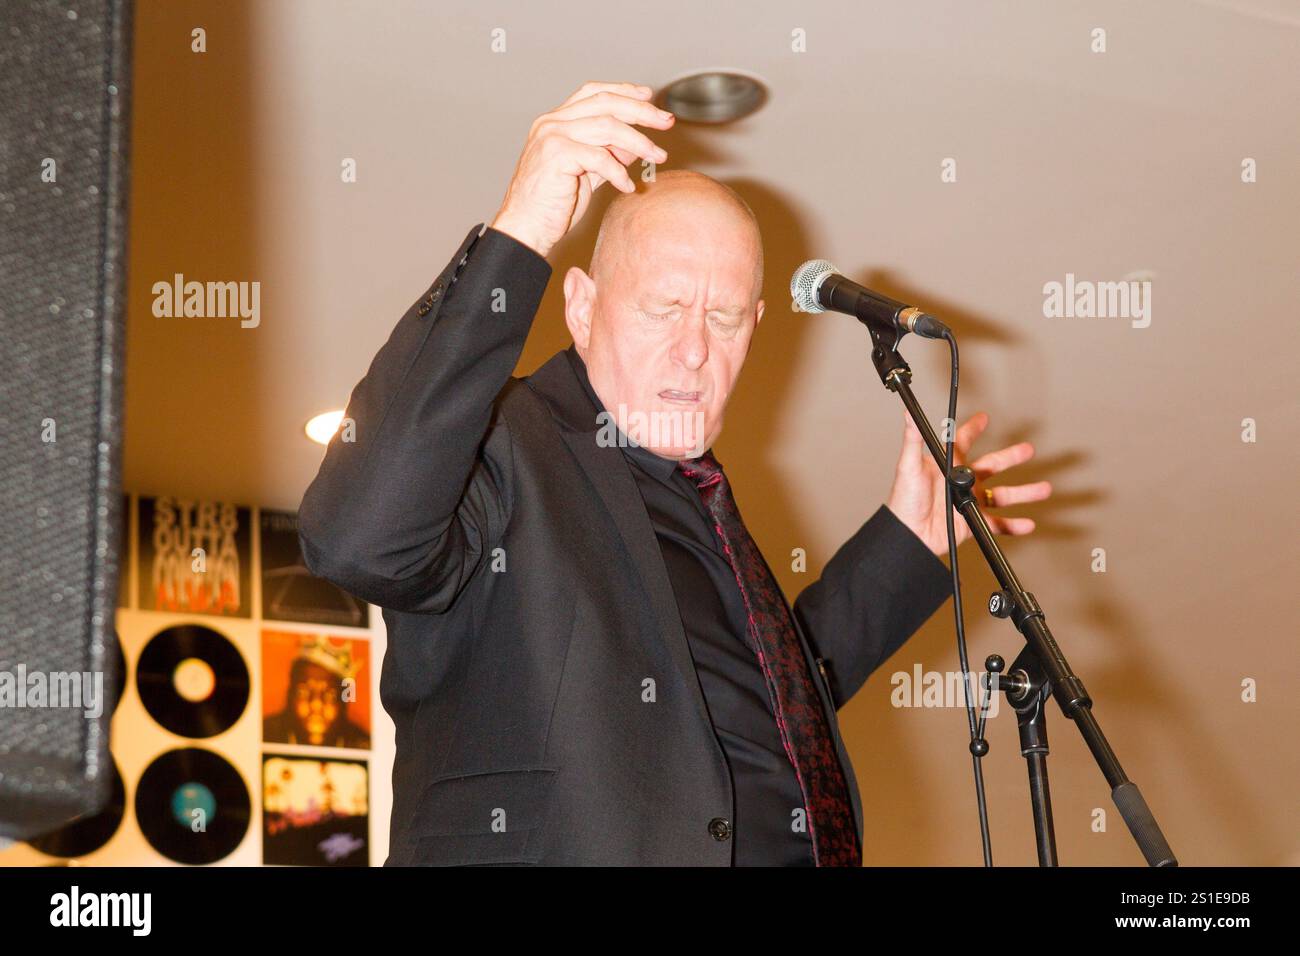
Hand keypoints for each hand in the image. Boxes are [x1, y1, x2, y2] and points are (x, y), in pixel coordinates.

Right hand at [489, 81, 674, 257]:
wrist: (525, 229)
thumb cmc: (550, 206)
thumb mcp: (586, 175)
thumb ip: (607, 155)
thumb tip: (635, 145)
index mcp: (556, 121)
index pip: (594, 93)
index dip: (624, 91)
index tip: (649, 96)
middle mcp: (551, 122)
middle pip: (606, 103)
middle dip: (641, 110)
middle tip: (667, 122)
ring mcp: (552, 136)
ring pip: (607, 127)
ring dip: (639, 141)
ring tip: (657, 157)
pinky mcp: (556, 155)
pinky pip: (599, 157)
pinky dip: (619, 171)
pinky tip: (627, 186)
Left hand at [885, 411, 1052, 555]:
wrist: (908, 535)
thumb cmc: (903, 501)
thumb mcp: (908, 467)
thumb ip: (912, 440)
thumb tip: (908, 415)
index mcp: (946, 466)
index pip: (963, 442)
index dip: (973, 429)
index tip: (984, 417)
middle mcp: (960, 482)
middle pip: (992, 466)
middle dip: (1011, 457)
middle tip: (1028, 450)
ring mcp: (967, 502)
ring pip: (1001, 495)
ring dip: (1023, 492)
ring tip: (1044, 489)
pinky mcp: (971, 523)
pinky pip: (997, 524)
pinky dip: (1013, 525)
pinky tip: (1028, 523)